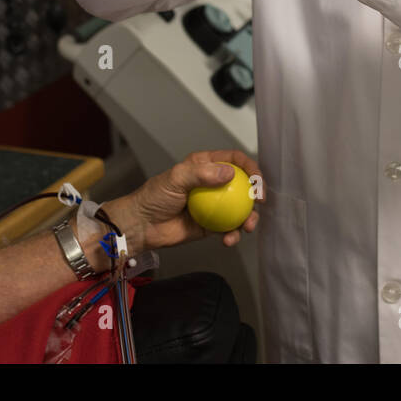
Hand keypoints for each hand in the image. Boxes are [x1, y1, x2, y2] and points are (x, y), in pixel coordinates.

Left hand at [100, 150, 263, 259]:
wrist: (142, 226)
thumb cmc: (154, 197)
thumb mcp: (175, 179)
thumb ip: (201, 174)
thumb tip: (229, 173)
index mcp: (205, 166)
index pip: (235, 161)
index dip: (251, 168)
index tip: (257, 182)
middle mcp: (213, 184)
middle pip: (244, 186)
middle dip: (256, 194)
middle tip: (258, 204)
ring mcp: (214, 205)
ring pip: (240, 209)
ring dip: (248, 218)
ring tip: (246, 227)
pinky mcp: (211, 225)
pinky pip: (228, 228)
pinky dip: (232, 234)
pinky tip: (229, 239)